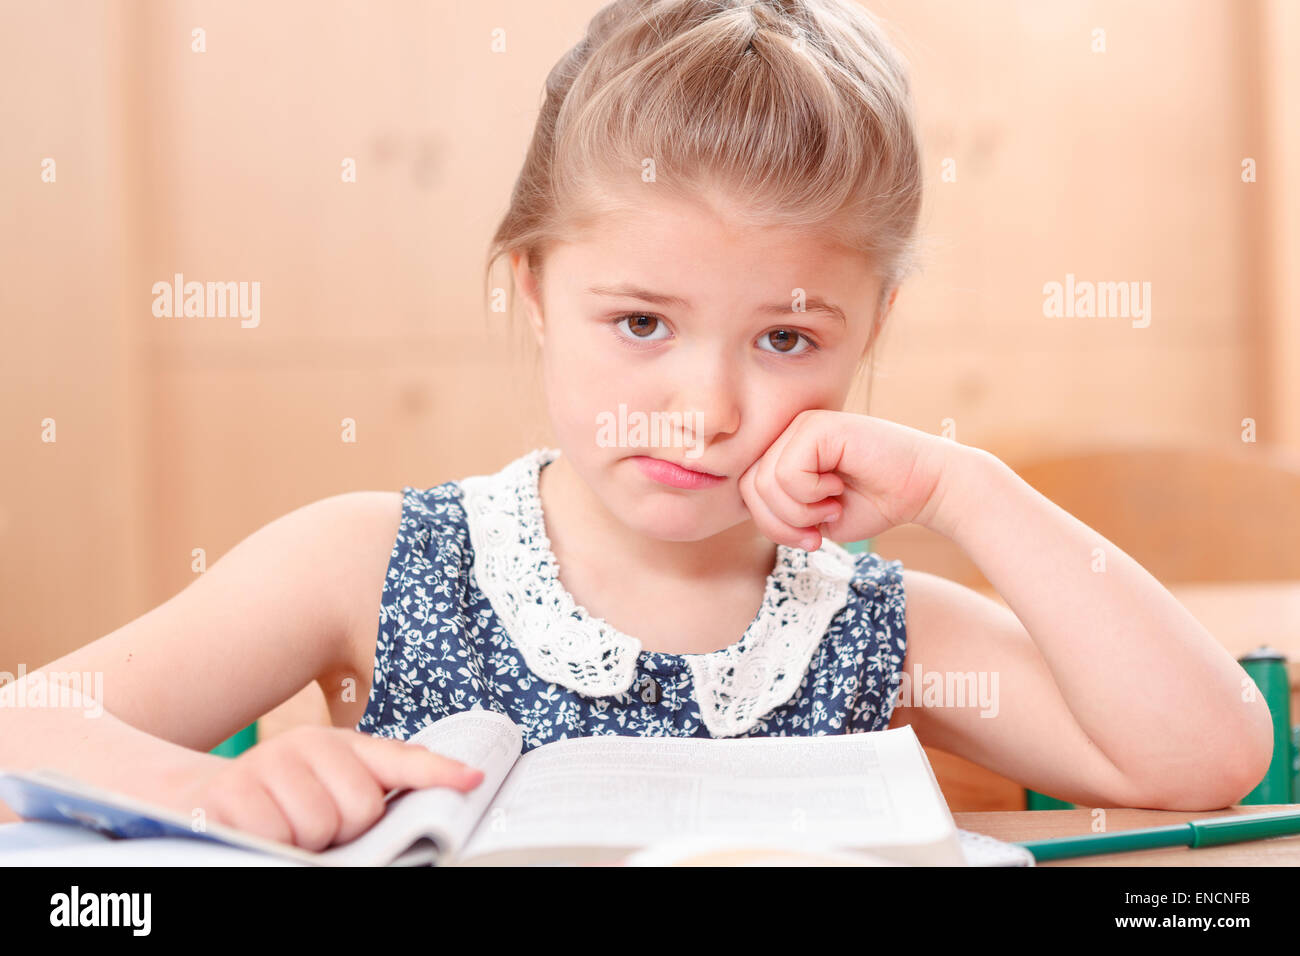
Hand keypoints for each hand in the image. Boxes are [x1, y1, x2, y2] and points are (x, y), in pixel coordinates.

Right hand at [159, 726, 485, 850]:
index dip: (436, 772)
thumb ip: (371, 787)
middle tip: (308, 828)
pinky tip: (252, 833)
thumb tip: (450, 788)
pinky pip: (275, 836)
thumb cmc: (270, 804)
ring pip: (319, 825)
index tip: (471, 781)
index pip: (396, 759)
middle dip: (339, 831)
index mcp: (334, 745)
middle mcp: (302, 745)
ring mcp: (265, 765)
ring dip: (300, 843)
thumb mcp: (321, 789)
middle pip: (360, 807)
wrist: (186, 802)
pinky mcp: (229, 794)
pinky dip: (266, 845)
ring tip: (278, 830)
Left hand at [738, 409, 955, 550]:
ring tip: (831, 506)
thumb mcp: (815, 518)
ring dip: (799, 512)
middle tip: (817, 531)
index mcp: (785, 452)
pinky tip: (839, 488)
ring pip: (765, 482)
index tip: (810, 540)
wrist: (924, 488)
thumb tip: (749, 512)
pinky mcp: (817, 426)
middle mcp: (789, 433)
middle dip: (781, 524)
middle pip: (750, 488)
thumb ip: (780, 513)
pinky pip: (787, 473)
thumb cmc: (874, 502)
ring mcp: (802, 425)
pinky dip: (811, 495)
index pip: (748, 492)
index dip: (772, 525)